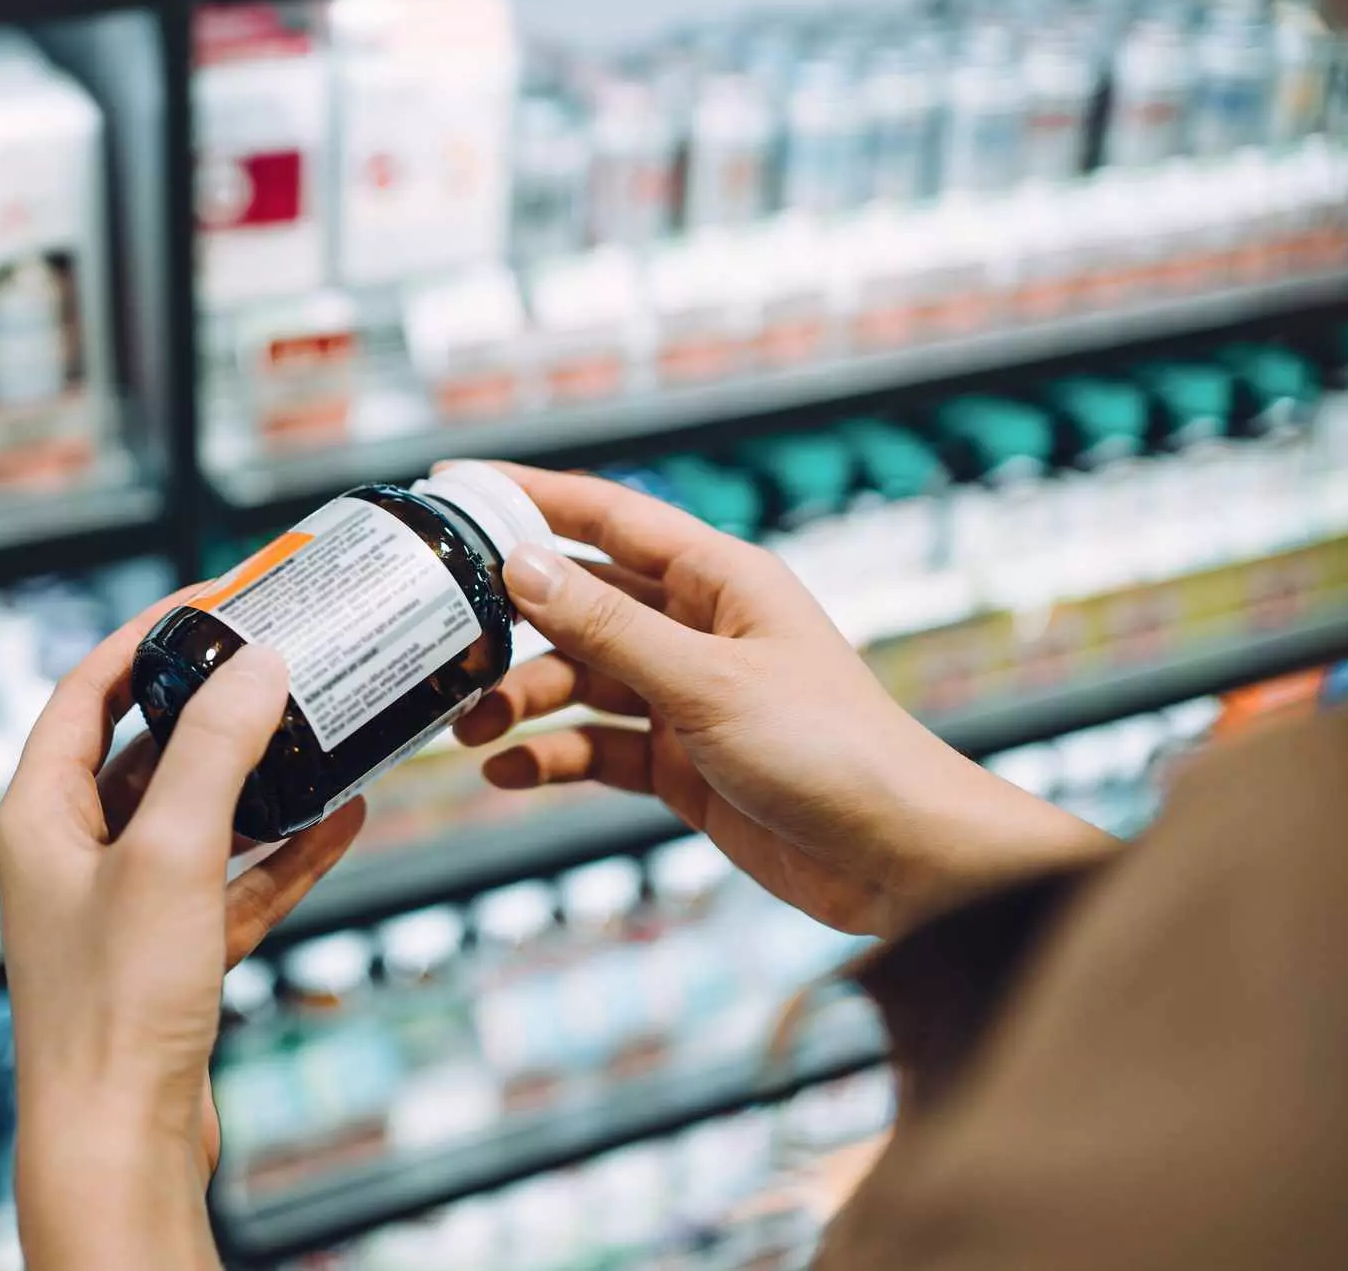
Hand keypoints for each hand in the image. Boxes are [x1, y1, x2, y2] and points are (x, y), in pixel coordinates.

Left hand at [0, 595, 365, 1269]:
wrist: (119, 1142)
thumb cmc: (114, 1003)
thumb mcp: (170, 854)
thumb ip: (216, 753)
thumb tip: (257, 666)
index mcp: (37, 816)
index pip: (83, 694)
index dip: (143, 641)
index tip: (207, 604)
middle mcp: (70, 855)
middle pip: (144, 751)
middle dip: (213, 707)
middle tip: (276, 661)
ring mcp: (121, 908)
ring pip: (196, 817)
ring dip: (258, 778)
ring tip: (321, 730)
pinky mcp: (168, 958)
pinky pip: (232, 883)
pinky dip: (283, 852)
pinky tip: (343, 819)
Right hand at [453, 464, 1114, 939]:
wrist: (902, 861)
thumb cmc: (834, 751)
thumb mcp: (707, 683)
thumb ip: (609, 628)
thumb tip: (521, 566)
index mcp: (722, 580)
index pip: (609, 517)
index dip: (530, 497)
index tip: (454, 486)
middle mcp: (701, 629)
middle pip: (582, 605)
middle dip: (513, 626)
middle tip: (446, 646)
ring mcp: (688, 697)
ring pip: (582, 681)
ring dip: (525, 702)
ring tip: (472, 730)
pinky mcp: (682, 764)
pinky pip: (598, 746)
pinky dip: (554, 757)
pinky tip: (512, 771)